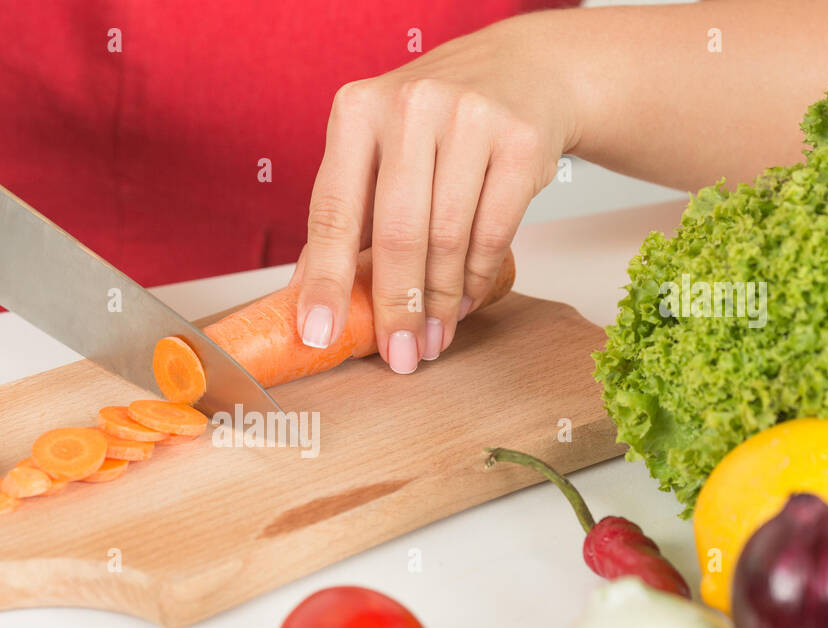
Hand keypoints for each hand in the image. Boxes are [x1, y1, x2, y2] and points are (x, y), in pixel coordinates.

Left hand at [294, 23, 574, 371]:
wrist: (519, 72)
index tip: (319, 333)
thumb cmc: (432, 126)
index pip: (333, 212)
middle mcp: (409, 106)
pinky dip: (477, 278)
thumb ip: (344, 220)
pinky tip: (466, 300)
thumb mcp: (375, 154)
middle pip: (398, 233)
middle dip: (398, 308)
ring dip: (442, 303)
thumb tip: (307, 303)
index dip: (325, 281)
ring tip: (435, 336)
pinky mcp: (520, 138)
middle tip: (400, 356)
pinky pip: (494, 232)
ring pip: (449, 238)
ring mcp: (469, 116)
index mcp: (356, 112)